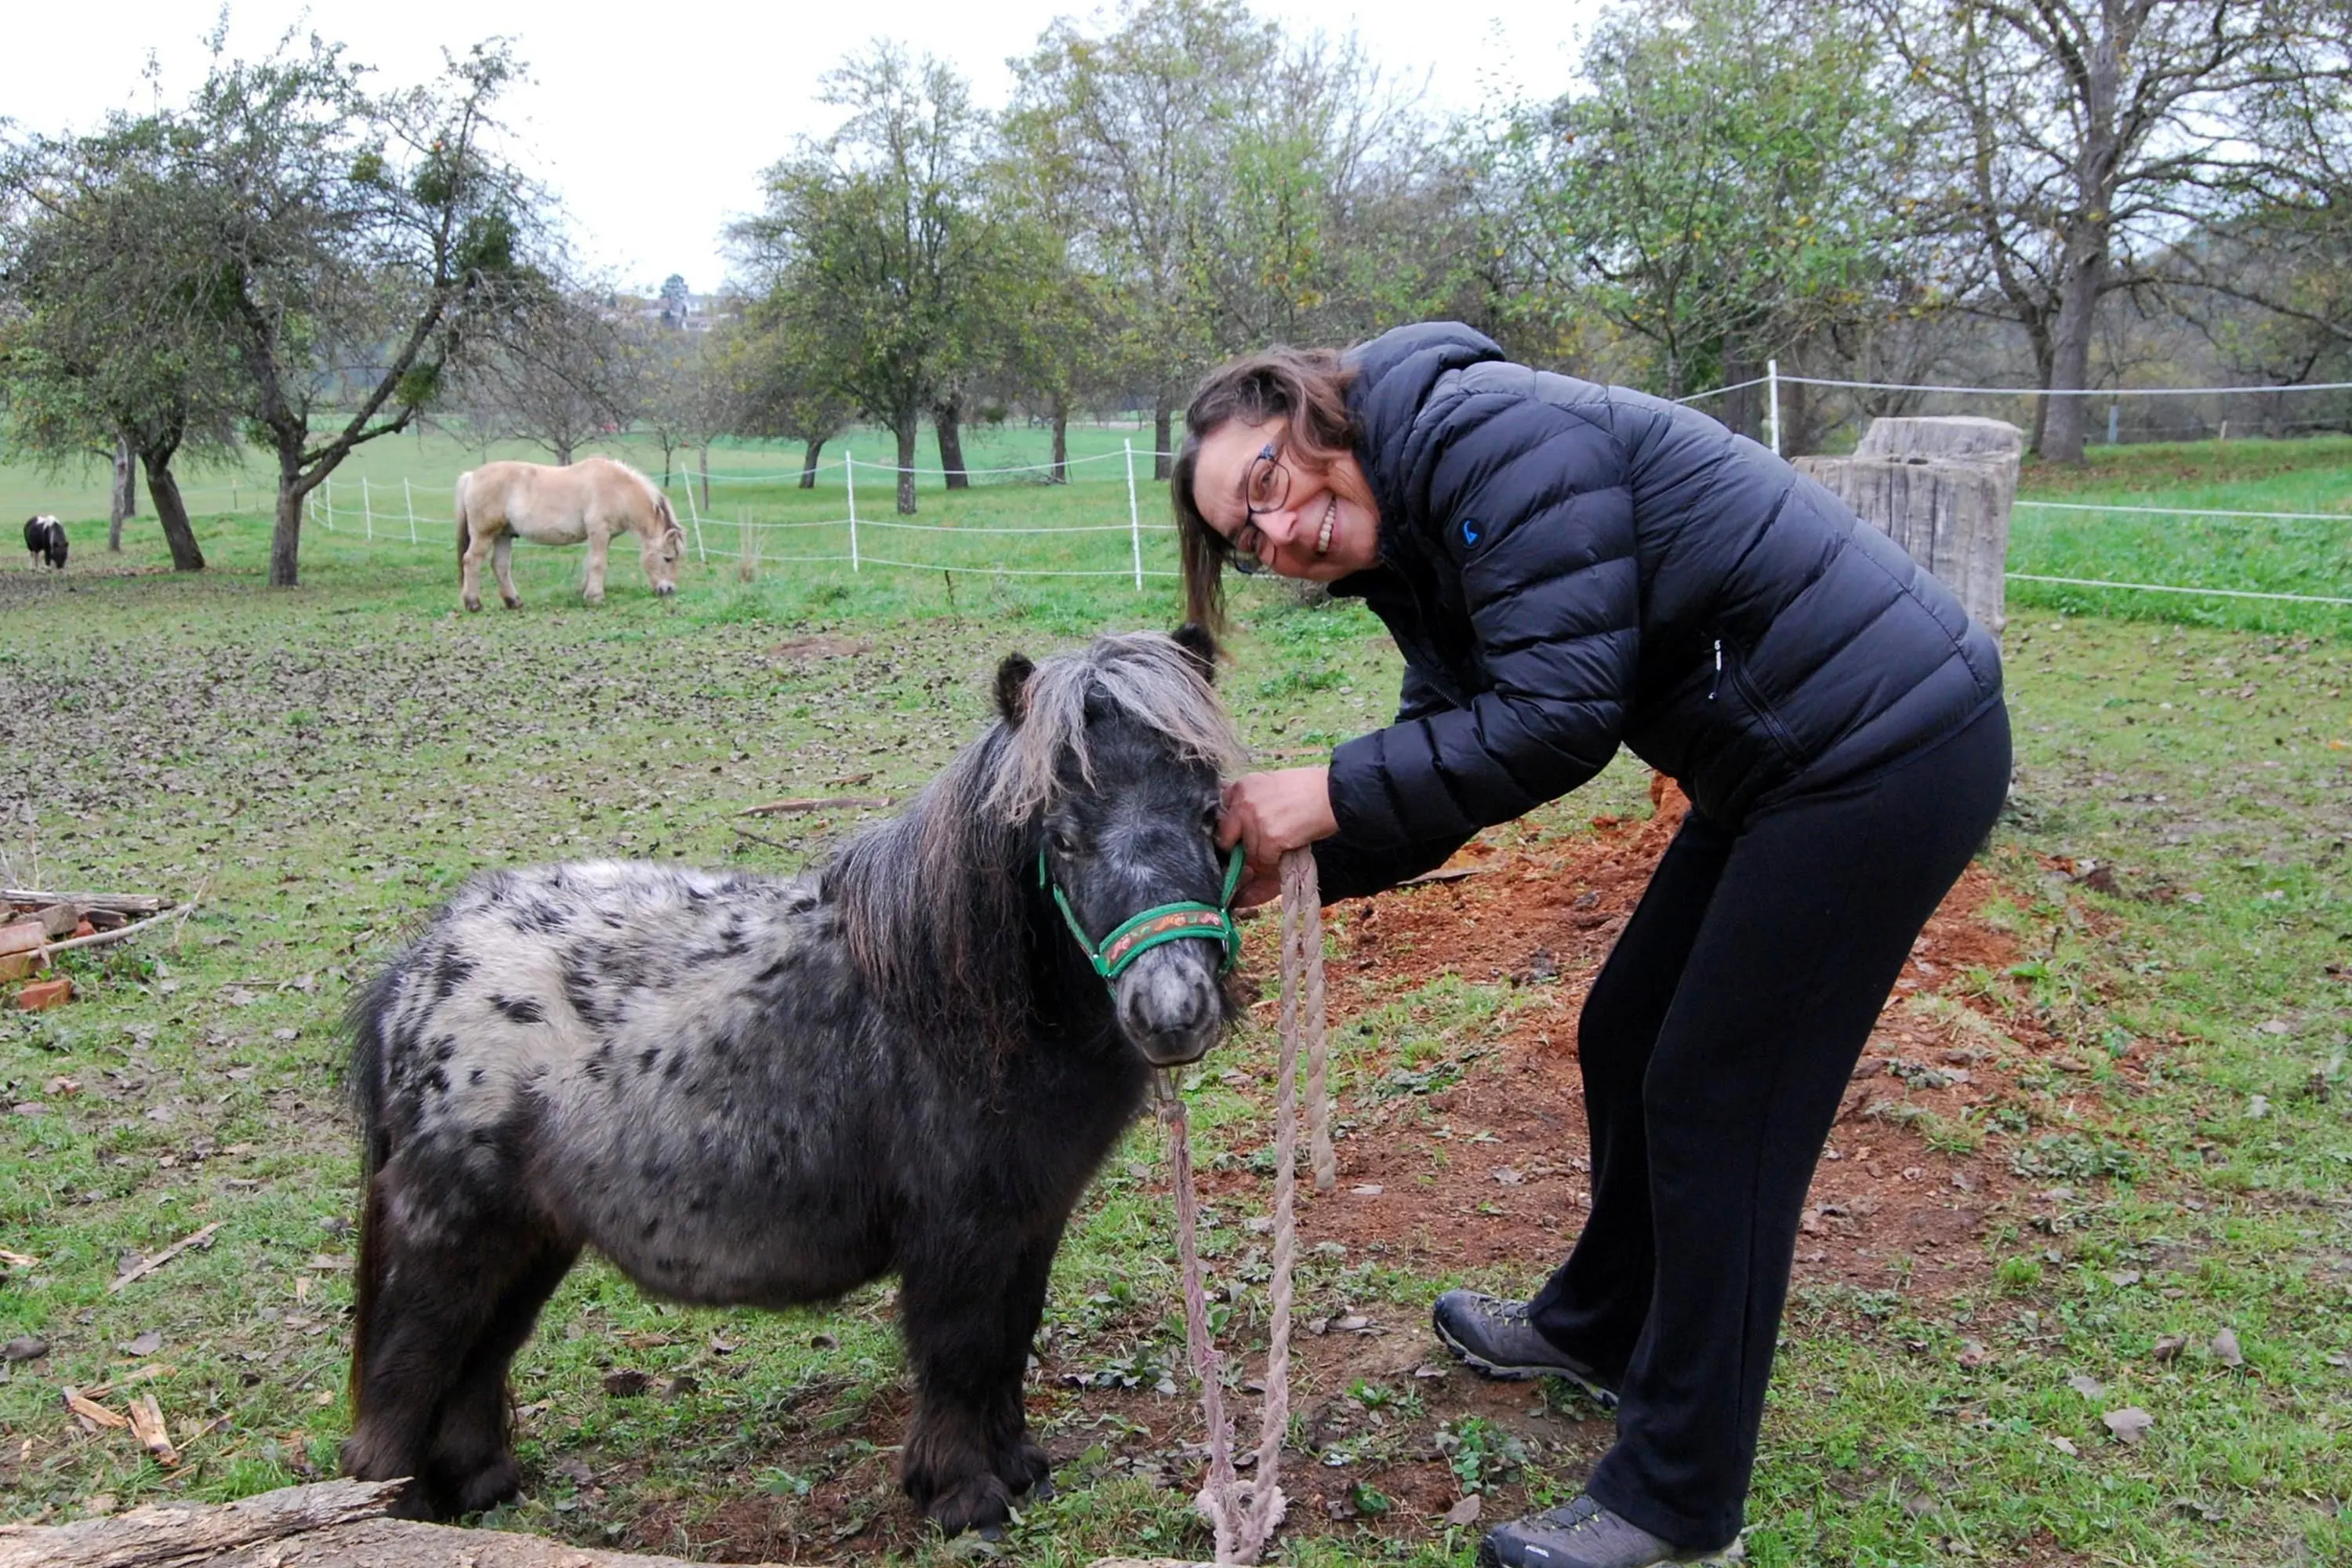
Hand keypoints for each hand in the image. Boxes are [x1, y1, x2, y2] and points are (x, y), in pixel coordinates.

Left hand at [1217, 767, 1337, 907]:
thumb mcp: (1271, 783)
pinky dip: (1275, 860)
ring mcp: (1254, 821)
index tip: (1242, 833)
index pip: (1223, 812)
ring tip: (1283, 841)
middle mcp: (1243, 802)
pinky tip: (1289, 847)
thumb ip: (1252, 797)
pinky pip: (1264, 860)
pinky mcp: (1269, 839)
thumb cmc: (1308, 787)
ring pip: (1248, 852)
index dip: (1233, 826)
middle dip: (1239, 845)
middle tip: (1258, 845)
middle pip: (1226, 836)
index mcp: (1242, 785)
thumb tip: (1241, 820)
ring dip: (1263, 854)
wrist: (1333, 794)